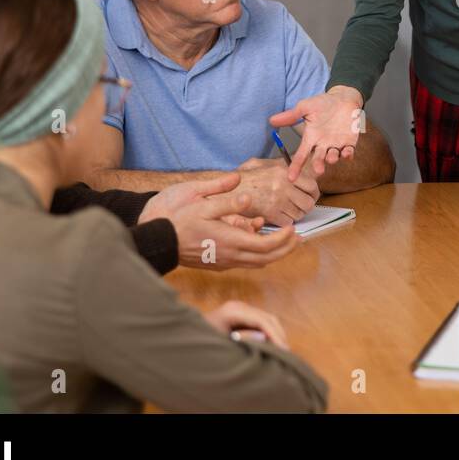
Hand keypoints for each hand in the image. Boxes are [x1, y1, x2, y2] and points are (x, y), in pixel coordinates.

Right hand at [142, 173, 300, 269]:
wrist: (158, 240)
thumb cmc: (178, 220)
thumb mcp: (202, 203)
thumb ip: (227, 200)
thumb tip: (248, 196)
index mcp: (229, 240)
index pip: (266, 246)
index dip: (283, 239)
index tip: (293, 228)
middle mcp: (229, 256)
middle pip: (266, 259)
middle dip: (286, 249)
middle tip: (299, 238)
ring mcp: (223, 262)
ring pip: (256, 263)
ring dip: (274, 253)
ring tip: (287, 241)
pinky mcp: (218, 263)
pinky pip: (245, 261)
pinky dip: (258, 253)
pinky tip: (258, 240)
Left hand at [203, 300, 289, 348]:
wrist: (182, 337)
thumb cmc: (199, 341)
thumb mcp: (222, 342)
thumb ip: (244, 340)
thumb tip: (265, 339)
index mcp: (234, 310)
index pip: (263, 320)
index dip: (276, 336)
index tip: (284, 351)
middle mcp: (239, 306)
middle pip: (268, 318)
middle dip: (279, 335)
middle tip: (286, 354)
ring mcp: (240, 309)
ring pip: (267, 320)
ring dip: (275, 334)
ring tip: (281, 352)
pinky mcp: (240, 315)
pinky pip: (260, 323)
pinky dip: (269, 334)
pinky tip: (272, 346)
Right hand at [234, 158, 319, 222]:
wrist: (225, 190)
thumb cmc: (244, 178)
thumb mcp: (262, 164)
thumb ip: (282, 166)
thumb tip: (301, 169)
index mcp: (283, 171)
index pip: (312, 185)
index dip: (313, 193)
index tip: (310, 196)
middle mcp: (283, 186)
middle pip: (308, 203)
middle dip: (305, 207)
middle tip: (300, 207)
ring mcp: (277, 201)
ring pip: (299, 215)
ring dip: (295, 215)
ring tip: (287, 211)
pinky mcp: (269, 214)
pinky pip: (287, 222)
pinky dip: (285, 222)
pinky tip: (278, 217)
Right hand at [270, 85, 364, 180]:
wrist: (342, 98)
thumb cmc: (323, 103)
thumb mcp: (305, 107)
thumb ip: (291, 116)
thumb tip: (271, 120)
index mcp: (310, 138)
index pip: (301, 155)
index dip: (296, 166)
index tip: (291, 177)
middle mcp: (322, 145)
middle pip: (318, 159)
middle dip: (318, 164)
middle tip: (318, 170)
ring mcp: (336, 145)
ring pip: (333, 156)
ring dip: (332, 158)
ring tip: (331, 158)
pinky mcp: (349, 142)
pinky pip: (349, 151)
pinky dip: (348, 153)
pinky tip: (347, 153)